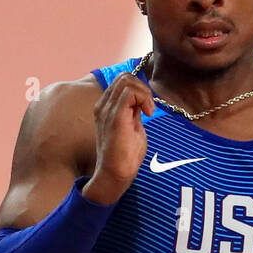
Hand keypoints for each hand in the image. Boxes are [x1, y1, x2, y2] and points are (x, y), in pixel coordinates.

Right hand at [82, 73, 154, 205]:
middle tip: (149, 108)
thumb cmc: (124, 157)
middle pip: (123, 77)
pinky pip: (130, 92)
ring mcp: (107, 110)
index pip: (121, 82)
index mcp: (105, 107)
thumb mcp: (132, 127)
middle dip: (142, 88)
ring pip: (126, 80)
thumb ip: (134, 112)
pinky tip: (148, 113)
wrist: (115, 175)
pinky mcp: (115, 117)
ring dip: (144, 92)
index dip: (139, 89)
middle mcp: (103, 105)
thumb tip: (142, 101)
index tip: (147, 109)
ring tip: (148, 111)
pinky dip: (144, 98)